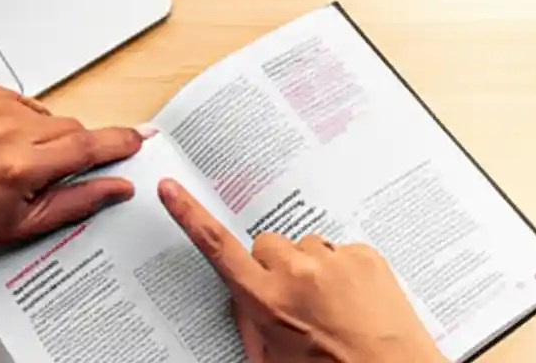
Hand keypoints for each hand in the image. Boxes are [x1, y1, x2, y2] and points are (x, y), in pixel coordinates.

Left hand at [0, 82, 142, 286]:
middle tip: (43, 173)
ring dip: (38, 134)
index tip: (139, 137)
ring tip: (9, 160)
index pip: (86, 146)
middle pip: (69, 127)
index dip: (119, 142)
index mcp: (18, 166)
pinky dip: (13, 118)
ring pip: (43, 113)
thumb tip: (116, 186)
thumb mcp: (24, 224)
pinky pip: (14, 99)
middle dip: (67, 149)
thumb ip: (79, 201)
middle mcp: (1, 130)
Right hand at [158, 179, 446, 362]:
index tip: (172, 189)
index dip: (190, 215)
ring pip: (305, 247)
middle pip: (266, 246)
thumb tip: (245, 298)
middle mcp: (297, 272)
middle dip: (271, 267)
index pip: (218, 248)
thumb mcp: (273, 361)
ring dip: (309, 268)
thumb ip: (251, 324)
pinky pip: (340, 253)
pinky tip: (352, 301)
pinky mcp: (364, 256)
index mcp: (267, 300)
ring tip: (328, 306)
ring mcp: (333, 260)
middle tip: (292, 301)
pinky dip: (341, 272)